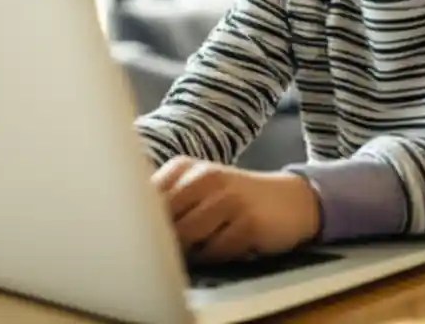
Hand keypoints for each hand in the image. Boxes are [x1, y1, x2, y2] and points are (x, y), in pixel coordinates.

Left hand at [154, 156, 320, 263]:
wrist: (290, 200)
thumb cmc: (234, 198)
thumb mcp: (197, 188)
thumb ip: (166, 200)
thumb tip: (134, 225)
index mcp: (184, 167)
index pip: (146, 196)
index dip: (141, 221)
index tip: (143, 234)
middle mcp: (205, 178)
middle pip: (164, 218)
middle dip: (165, 238)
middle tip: (175, 246)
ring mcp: (228, 199)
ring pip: (188, 236)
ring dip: (191, 250)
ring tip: (203, 245)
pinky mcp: (249, 222)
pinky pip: (217, 250)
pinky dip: (215, 256)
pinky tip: (224, 247)